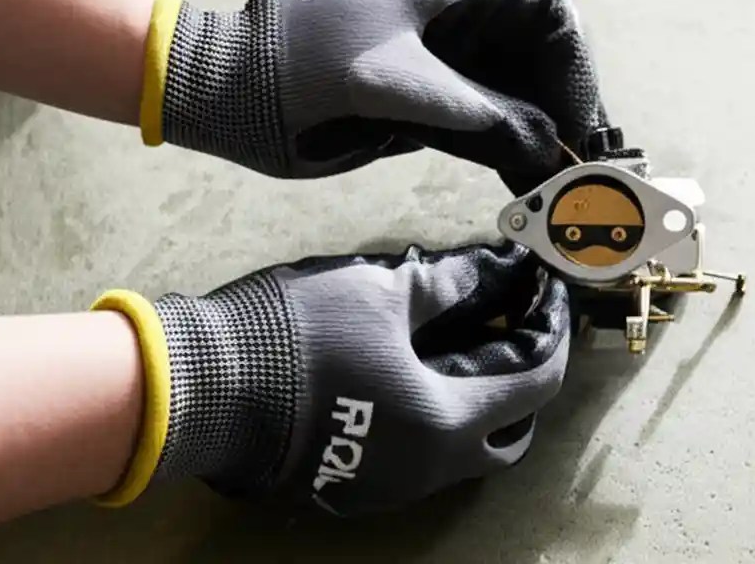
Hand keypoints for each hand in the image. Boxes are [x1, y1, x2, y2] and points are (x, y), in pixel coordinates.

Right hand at [117, 242, 569, 515]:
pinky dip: (436, 418)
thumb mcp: (383, 293)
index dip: (551, 333)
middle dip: (527, 383)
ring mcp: (389, 486)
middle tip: (515, 329)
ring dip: (479, 402)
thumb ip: (453, 284)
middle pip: (510, 433)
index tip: (548, 295)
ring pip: (463, 451)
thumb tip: (499, 267)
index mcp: (447, 422)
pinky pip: (420, 457)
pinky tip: (415, 372)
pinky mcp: (353, 485)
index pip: (537, 382)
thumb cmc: (298, 336)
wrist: (202, 387)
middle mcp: (428, 469)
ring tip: (465, 342)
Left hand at [145, 0, 606, 190]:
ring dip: (536, 131)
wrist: (219, 94)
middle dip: (562, 104)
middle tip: (576, 164)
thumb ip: (472, 115)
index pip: (541, 13)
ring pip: (507, 90)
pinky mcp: (412, 98)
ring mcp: (429, 61)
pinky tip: (516, 178)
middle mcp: (444, 23)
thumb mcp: (389, 94)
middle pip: (531, 54)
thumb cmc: (294, 79)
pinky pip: (476, 118)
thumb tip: (543, 147)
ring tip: (552, 180)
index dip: (572, 67)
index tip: (576, 123)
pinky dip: (502, 146)